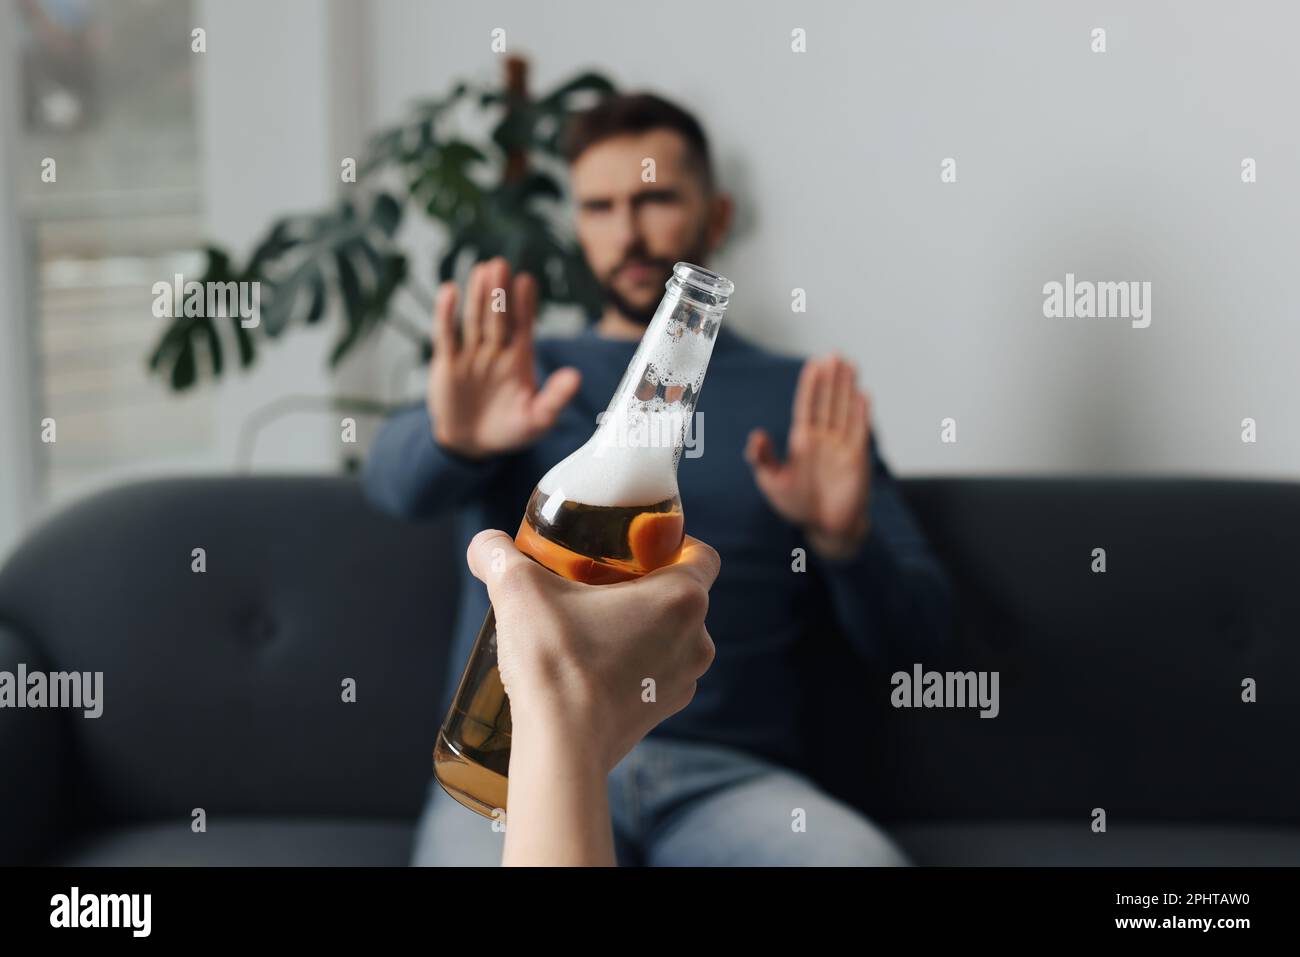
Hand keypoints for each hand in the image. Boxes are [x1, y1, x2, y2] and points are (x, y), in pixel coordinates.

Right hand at [428, 256, 580, 457]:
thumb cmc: (511, 431)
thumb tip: (575, 377)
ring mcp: (471, 355)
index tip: (526, 280)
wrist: (473, 446)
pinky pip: (447, 335)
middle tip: (501, 265)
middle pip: (497, 317)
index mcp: (520, 359)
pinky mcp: (448, 364)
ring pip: (474, 320)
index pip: (523, 326)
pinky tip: (449, 290)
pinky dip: (446, 314)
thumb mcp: (538, 419)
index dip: (524, 304)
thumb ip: (555, 398)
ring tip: (481, 270)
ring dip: (477, 296)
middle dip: (499, 293)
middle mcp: (496, 351)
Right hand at [466, 528, 718, 774]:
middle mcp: (696, 639)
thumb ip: (500, 555)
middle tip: (599, 584)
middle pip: (681, 596)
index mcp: (681, 598)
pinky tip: (590, 667)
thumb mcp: (520, 591)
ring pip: (670, 637)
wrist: (561, 745)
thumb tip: (485, 544)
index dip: (674, 544)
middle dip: (645, 587)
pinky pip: (655, 675)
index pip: (702, 554)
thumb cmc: (555, 662)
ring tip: (589, 628)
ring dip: (638, 629)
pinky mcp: (662, 711)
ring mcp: (684, 680)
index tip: (636, 549)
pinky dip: (632, 666)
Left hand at [745, 354, 871, 559]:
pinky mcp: (857, 460)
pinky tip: (863, 395)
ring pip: (844, 410)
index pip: (807, 405)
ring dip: (847, 388)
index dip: (811, 384)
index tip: (815, 363)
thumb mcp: (772, 482)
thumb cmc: (797, 505)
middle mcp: (823, 439)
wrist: (825, 528)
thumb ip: (763, 459)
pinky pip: (859, 432)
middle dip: (831, 379)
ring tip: (850, 365)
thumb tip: (756, 436)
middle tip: (834, 355)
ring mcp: (841, 447)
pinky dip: (861, 414)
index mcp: (802, 440)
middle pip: (828, 402)